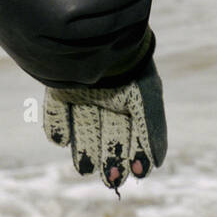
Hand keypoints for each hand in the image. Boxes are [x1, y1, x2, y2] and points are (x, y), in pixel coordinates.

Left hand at [43, 56, 167, 189]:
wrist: (87, 36)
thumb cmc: (124, 66)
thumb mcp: (145, 99)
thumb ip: (152, 130)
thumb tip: (158, 164)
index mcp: (134, 97)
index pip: (137, 132)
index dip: (139, 153)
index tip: (138, 173)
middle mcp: (110, 97)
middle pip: (111, 135)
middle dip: (112, 158)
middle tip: (111, 179)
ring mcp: (83, 94)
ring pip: (85, 130)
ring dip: (84, 152)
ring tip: (85, 170)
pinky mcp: (59, 90)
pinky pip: (57, 115)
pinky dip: (58, 128)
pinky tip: (62, 139)